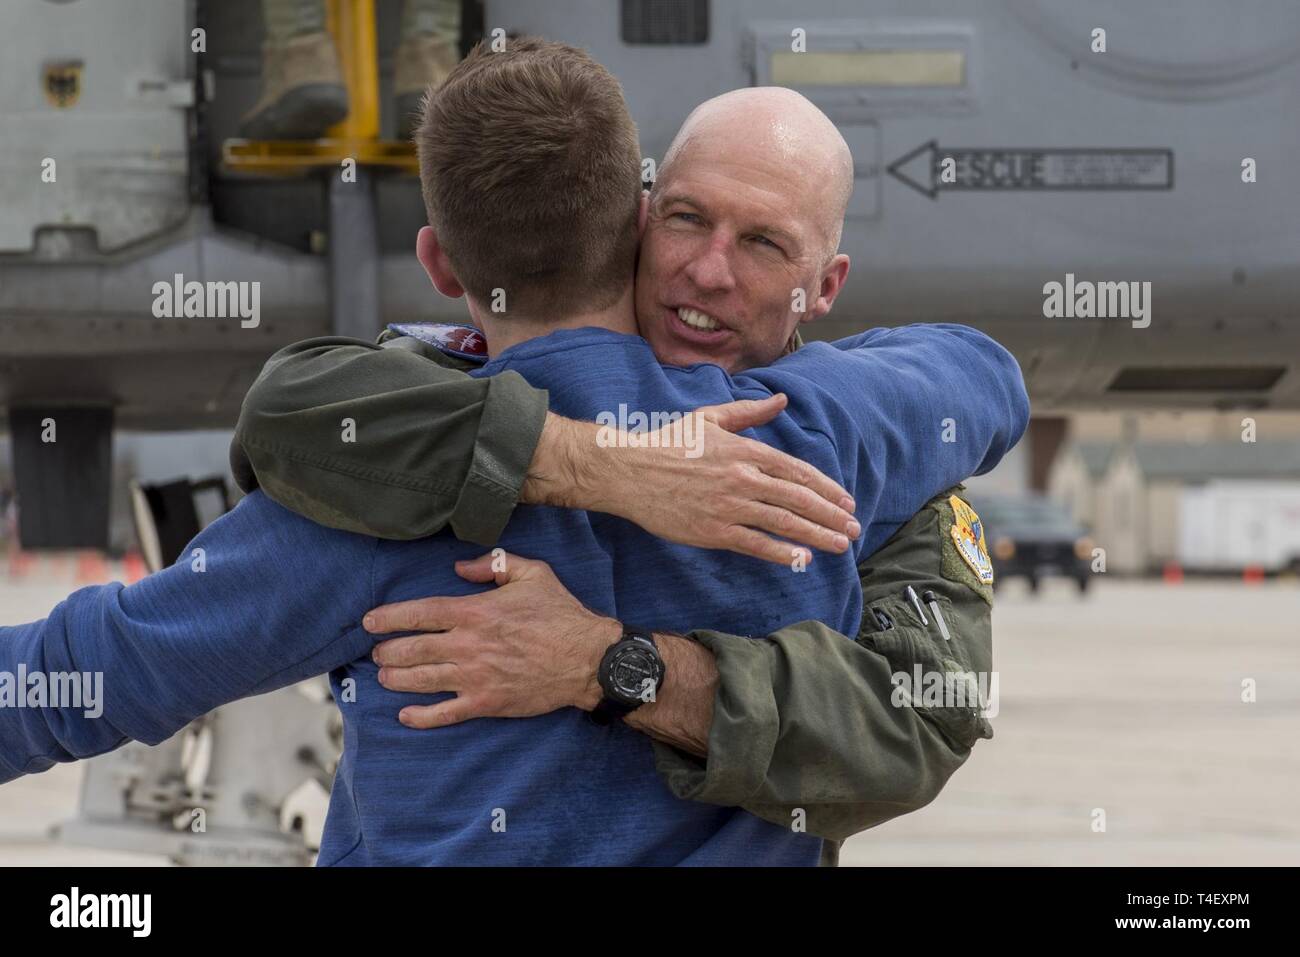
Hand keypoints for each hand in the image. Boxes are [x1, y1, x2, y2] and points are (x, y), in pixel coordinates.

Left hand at [365, 552, 617, 727]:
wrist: (587, 658)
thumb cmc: (561, 614)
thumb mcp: (533, 573)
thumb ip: (494, 564)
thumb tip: (460, 568)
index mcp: (475, 612)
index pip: (420, 613)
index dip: (389, 618)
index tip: (369, 622)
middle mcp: (468, 645)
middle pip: (413, 649)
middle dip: (388, 651)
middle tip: (378, 652)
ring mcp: (475, 677)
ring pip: (421, 681)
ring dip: (396, 678)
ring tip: (385, 675)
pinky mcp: (486, 703)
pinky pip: (444, 713)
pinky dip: (420, 717)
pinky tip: (405, 716)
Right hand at [524, 394, 859, 565]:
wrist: (629, 470)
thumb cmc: (668, 443)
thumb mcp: (711, 418)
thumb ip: (749, 412)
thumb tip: (781, 400)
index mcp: (744, 451)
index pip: (796, 471)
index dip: (825, 488)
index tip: (845, 501)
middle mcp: (742, 478)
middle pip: (797, 499)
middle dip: (830, 515)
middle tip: (853, 529)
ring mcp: (729, 506)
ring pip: (782, 522)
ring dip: (816, 535)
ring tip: (839, 545)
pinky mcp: (713, 530)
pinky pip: (755, 543)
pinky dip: (780, 552)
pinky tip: (801, 558)